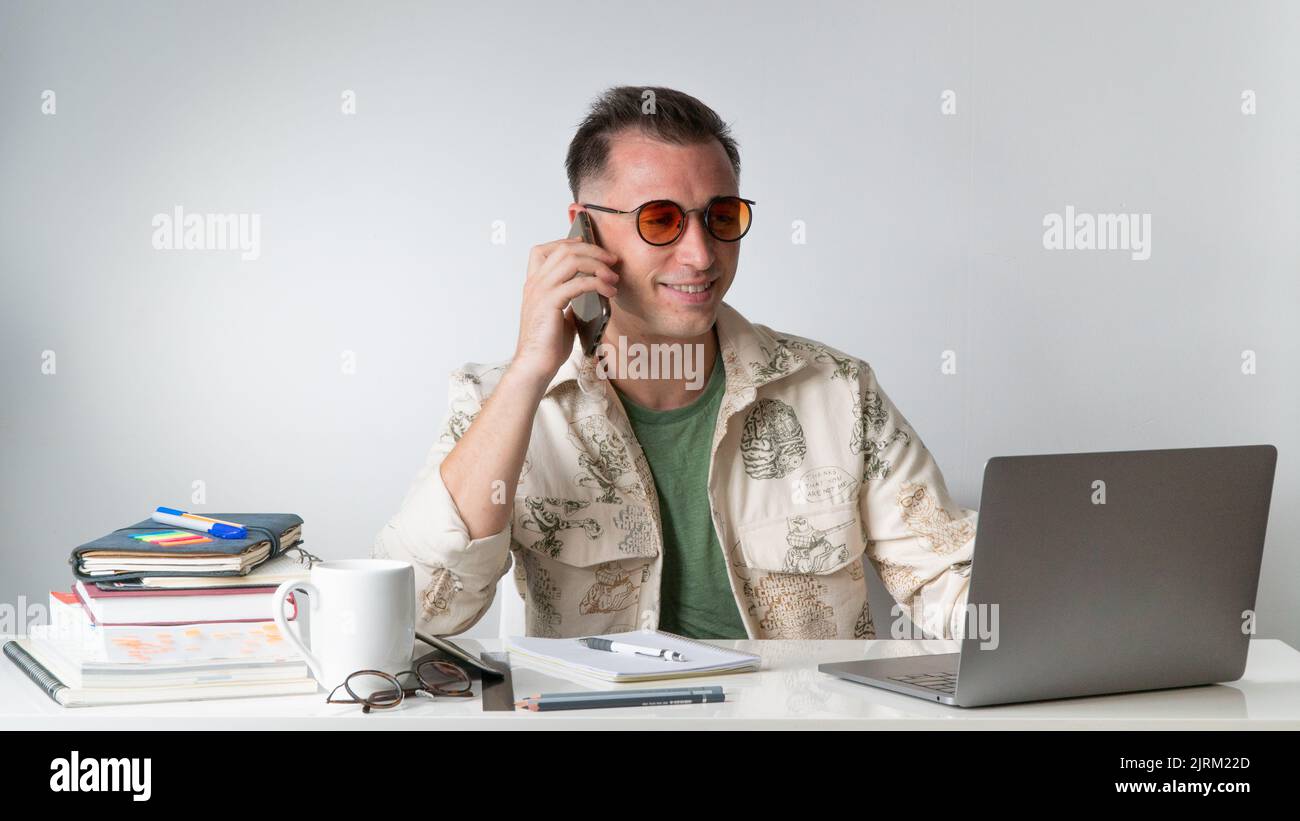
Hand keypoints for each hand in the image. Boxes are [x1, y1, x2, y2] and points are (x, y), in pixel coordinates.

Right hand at [512, 236, 618, 382]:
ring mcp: (541, 291)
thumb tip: (587, 292)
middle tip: (611, 260)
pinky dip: (598, 283)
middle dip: (592, 250)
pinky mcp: (550, 302)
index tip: (587, 244)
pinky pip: (578, 282)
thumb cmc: (547, 345)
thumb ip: (568, 301)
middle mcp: (535, 283)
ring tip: (613, 276)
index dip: (566, 242)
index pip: (543, 249)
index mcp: (534, 284)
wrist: (535, 365)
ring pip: (571, 260)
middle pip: (564, 249)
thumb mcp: (559, 317)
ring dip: (597, 264)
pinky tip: (609, 291)